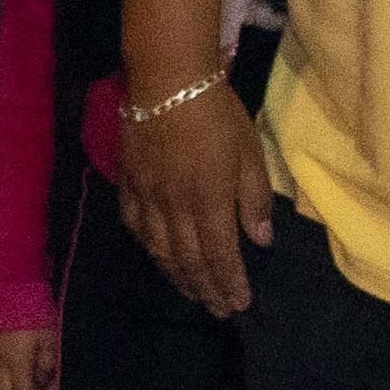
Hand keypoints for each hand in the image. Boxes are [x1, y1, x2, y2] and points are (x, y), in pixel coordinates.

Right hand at [109, 67, 271, 319]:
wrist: (167, 80)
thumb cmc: (217, 112)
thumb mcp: (249, 152)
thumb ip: (254, 198)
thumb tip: (260, 240)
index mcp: (209, 200)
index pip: (220, 255)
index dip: (229, 283)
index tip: (239, 304)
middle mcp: (176, 207)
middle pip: (189, 259)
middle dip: (205, 288)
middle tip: (218, 310)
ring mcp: (148, 197)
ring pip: (160, 250)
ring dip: (176, 276)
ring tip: (190, 293)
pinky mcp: (129, 183)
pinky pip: (135, 225)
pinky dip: (148, 246)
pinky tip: (157, 255)